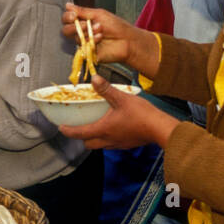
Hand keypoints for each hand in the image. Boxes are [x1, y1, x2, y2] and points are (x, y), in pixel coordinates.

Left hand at [58, 75, 178, 148]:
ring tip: (96, 126)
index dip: (68, 131)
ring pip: (100, 145)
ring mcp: (118, 144)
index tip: (61, 127)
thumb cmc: (142, 114)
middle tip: (79, 127)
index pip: (79, 133)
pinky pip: (112, 144)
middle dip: (81, 137)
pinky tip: (114, 128)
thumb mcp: (122, 98)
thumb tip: (95, 78)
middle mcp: (108, 140)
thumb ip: (107, 89)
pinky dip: (108, 138)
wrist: (162, 129)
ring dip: (95, 138)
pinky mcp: (128, 145)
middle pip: (88, 143)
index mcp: (103, 129)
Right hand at [61, 4, 156, 77]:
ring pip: (75, 38)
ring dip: (87, 32)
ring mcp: (83, 44)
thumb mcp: (99, 15)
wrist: (127, 40)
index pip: (67, 20)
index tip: (74, 16)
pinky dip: (91, 41)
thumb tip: (67, 5)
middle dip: (74, 26)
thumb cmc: (116, 26)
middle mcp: (81, 33)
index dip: (67, 17)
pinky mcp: (87, 53)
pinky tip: (100, 38)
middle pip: (66, 30)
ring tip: (100, 30)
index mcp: (83, 22)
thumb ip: (82, 11)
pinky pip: (82, 47)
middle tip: (86, 24)